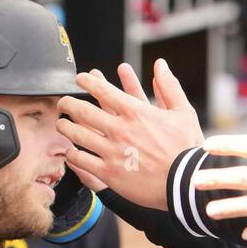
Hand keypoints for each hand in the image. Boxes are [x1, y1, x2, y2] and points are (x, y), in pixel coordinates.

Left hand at [56, 58, 203, 209]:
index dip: (86, 81)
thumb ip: (169, 87)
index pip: (102, 90)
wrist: (185, 182)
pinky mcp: (109, 173)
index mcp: (135, 112)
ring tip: (60, 125)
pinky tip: (69, 152)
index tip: (79, 79)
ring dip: (65, 128)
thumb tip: (161, 65)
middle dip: (68, 104)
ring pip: (78, 136)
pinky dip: (72, 155)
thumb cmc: (186, 147)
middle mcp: (119, 129)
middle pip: (83, 111)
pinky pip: (82, 161)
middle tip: (63, 102)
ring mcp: (112, 152)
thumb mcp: (183, 112)